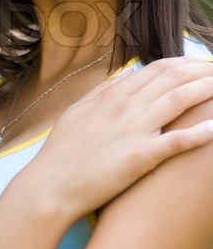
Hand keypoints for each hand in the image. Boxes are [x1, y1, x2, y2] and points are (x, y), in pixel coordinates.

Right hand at [24, 56, 212, 222]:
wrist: (52, 184)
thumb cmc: (62, 151)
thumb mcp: (78, 110)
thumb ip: (103, 89)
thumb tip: (128, 72)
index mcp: (112, 94)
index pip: (157, 69)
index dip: (185, 63)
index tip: (201, 64)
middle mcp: (125, 106)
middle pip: (173, 79)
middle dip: (202, 71)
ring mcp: (134, 130)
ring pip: (179, 100)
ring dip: (205, 90)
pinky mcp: (140, 157)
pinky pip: (177, 141)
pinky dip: (200, 133)